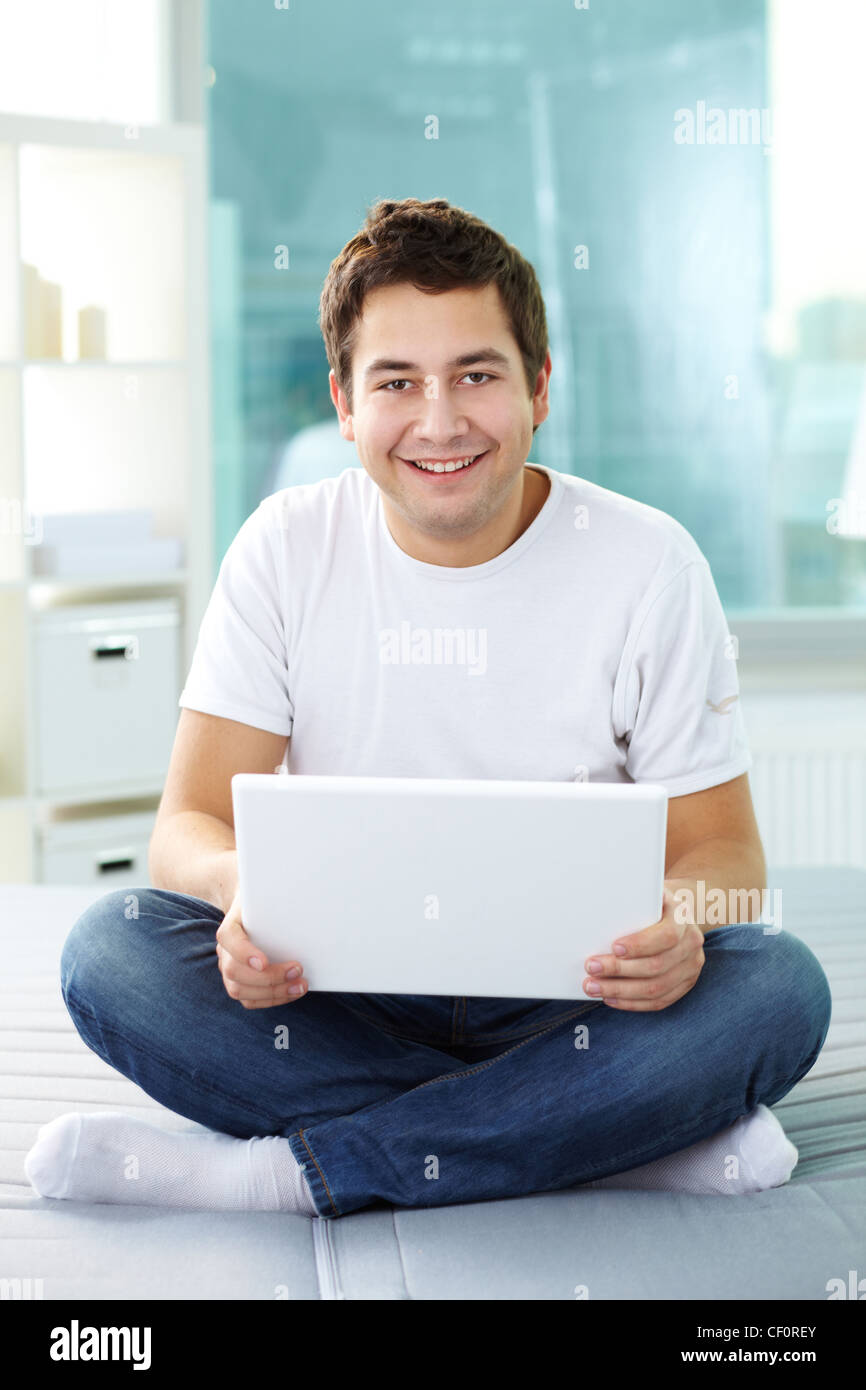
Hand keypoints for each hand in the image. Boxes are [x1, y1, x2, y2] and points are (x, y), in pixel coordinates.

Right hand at [215, 886, 309, 1009]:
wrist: (255, 910)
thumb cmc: (265, 904)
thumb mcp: (269, 896)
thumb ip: (279, 900)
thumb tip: (307, 906)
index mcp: (230, 925)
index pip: (228, 938)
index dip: (244, 953)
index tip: (264, 962)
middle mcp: (224, 950)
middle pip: (234, 971)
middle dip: (268, 977)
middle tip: (298, 970)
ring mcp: (229, 968)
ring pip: (240, 990)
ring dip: (273, 993)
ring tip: (300, 985)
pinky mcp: (239, 983)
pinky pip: (250, 999)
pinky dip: (273, 999)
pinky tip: (292, 991)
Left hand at [581, 879, 705, 1011]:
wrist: (676, 914)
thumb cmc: (652, 903)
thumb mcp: (646, 893)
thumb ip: (630, 898)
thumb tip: (597, 906)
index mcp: (682, 917)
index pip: (666, 936)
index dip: (640, 945)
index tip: (614, 947)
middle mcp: (691, 943)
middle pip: (657, 966)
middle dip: (619, 970)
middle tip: (591, 968)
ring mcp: (690, 967)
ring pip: (656, 989)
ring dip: (620, 991)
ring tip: (594, 987)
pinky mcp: (685, 984)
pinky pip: (659, 1001)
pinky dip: (632, 1003)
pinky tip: (610, 998)